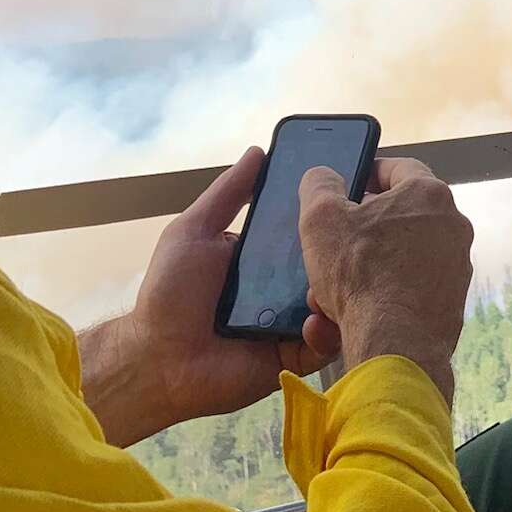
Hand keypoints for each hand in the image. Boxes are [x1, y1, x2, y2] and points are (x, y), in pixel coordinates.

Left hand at [80, 148, 335, 445]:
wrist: (158, 360)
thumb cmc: (170, 294)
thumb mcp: (193, 231)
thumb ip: (227, 193)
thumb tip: (259, 151)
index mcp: (262, 258)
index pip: (303, 233)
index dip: (323, 218)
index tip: (347, 197)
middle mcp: (281, 288)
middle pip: (323, 265)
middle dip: (340, 252)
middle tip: (353, 239)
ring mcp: (291, 322)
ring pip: (332, 302)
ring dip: (337, 290)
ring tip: (332, 280)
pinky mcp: (295, 356)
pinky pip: (325, 343)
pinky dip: (327, 330)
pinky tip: (315, 317)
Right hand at [296, 157, 473, 403]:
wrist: (396, 343)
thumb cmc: (361, 275)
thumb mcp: (321, 219)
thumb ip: (319, 186)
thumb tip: (322, 175)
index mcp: (429, 194)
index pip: (400, 169)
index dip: (370, 174)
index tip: (351, 186)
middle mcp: (453, 225)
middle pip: (402, 214)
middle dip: (366, 227)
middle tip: (338, 241)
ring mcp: (457, 264)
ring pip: (405, 254)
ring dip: (372, 263)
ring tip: (338, 284)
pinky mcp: (453, 299)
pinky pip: (413, 285)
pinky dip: (387, 290)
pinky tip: (359, 307)